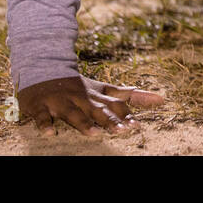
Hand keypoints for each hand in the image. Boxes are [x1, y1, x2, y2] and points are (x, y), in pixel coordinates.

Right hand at [17, 74, 164, 135]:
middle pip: (97, 110)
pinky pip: (42, 116)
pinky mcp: (41, 106)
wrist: (42, 67)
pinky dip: (45, 124)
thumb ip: (130, 95)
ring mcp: (61, 101)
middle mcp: (81, 98)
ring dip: (83, 123)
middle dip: (109, 121)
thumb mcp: (103, 88)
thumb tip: (161, 99)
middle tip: (122, 132)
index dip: (125, 115)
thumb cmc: (78, 85)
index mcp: (95, 95)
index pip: (114, 104)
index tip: (136, 126)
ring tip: (95, 134)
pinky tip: (50, 133)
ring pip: (73, 113)